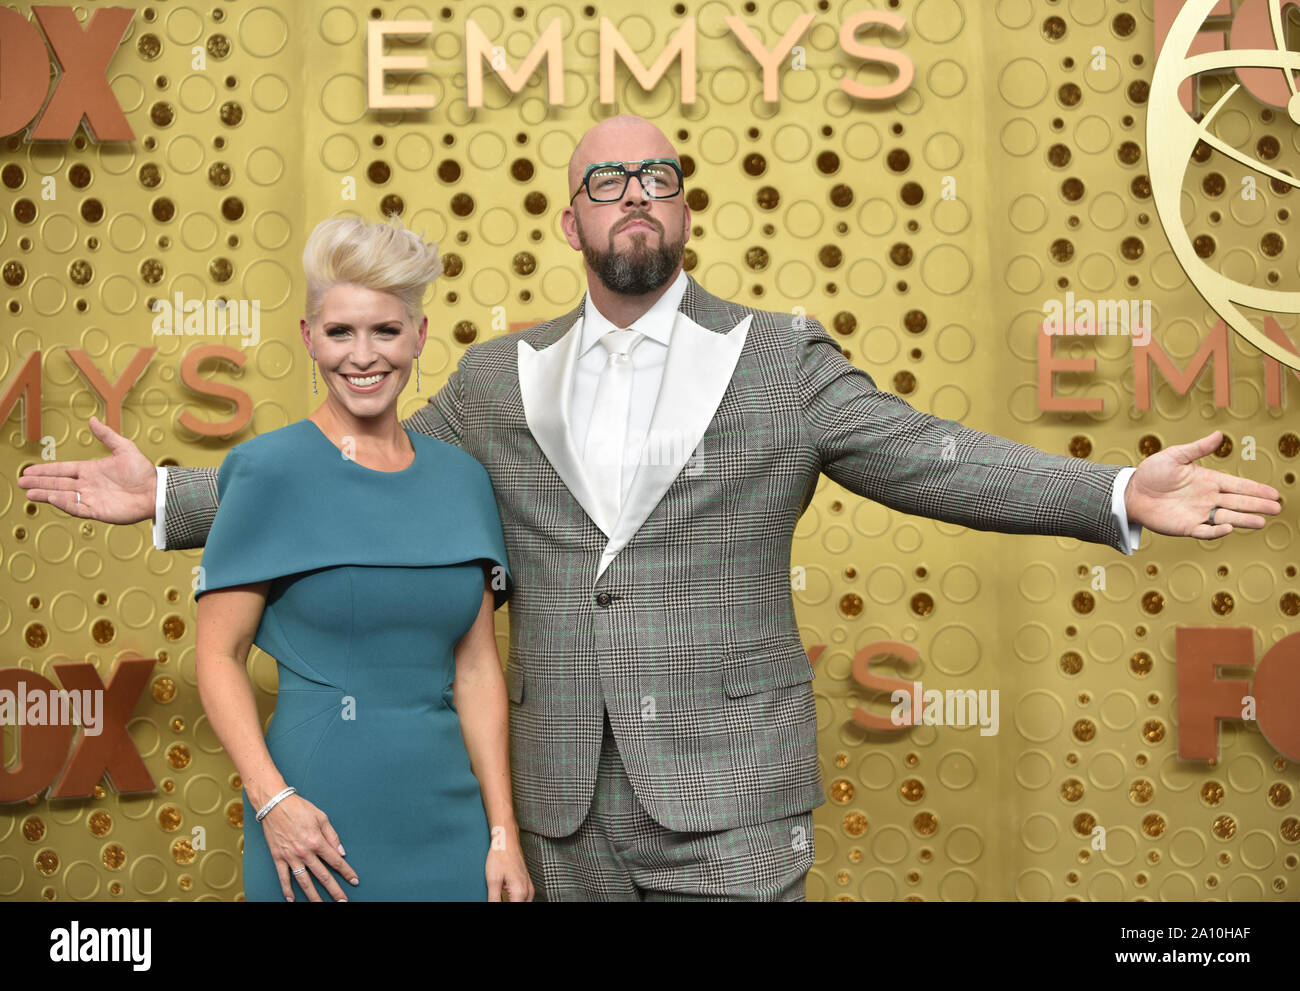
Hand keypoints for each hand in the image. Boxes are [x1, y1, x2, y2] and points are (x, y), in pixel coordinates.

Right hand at [17, 415, 156, 523]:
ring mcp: (92, 498)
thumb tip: (92, 419)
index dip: (46, 470)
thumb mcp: (124, 448)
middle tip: (21, 481)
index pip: (63, 470)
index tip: (29, 470)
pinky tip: (53, 498)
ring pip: (64, 496)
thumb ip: (107, 435)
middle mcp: (88, 485)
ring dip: (47, 494)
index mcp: (91, 470)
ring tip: (30, 493)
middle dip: (40, 483)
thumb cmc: (142, 471)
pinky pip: (78, 508)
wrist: (156, 491)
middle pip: (58, 483)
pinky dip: (65, 504)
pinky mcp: (98, 511)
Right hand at [261, 794, 357, 901]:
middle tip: (343, 901)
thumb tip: (341, 852)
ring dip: (313, 896)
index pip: (336, 862)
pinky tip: (292, 900)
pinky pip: (283, 877)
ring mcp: (290, 857)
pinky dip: (287, 889)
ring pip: (304, 881)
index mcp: (317, 842)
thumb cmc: (299, 808)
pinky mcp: (278, 857)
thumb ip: (333, 836)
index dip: (346, 872)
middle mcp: (305, 852)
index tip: (354, 881)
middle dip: (334, 890)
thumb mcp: (322, 817)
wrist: (275, 804)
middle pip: (322, 876)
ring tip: (321, 906)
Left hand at [486, 827, 533, 902]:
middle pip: (521, 906)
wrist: (506, 841)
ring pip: (525, 903)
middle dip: (510, 904)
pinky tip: (511, 898)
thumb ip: (494, 899)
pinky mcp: (527, 882)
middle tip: (498, 899)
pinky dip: (518, 900)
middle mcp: (527, 890)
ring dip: (514, 902)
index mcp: (520, 892)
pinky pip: (526, 898)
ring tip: (503, 898)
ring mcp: (529, 886)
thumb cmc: (500, 856)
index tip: (497, 901)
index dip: (504, 907)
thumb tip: (493, 906)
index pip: (514, 908)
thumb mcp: (493, 881)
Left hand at [1125, 430, 1281, 538]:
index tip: (1273, 493)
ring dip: (1244, 520)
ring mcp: (1198, 513)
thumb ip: (1197, 449)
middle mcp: (1207, 498)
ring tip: (1262, 522)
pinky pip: (1205, 531)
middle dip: (1257, 505)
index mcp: (1208, 480)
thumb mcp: (1175, 456)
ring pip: (1227, 517)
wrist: (1131, 492)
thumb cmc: (1152, 473)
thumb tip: (1219, 435)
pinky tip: (1228, 527)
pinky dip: (1216, 531)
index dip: (1255, 489)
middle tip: (1276, 508)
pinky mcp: (1186, 526)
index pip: (1237, 485)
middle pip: (1237, 502)